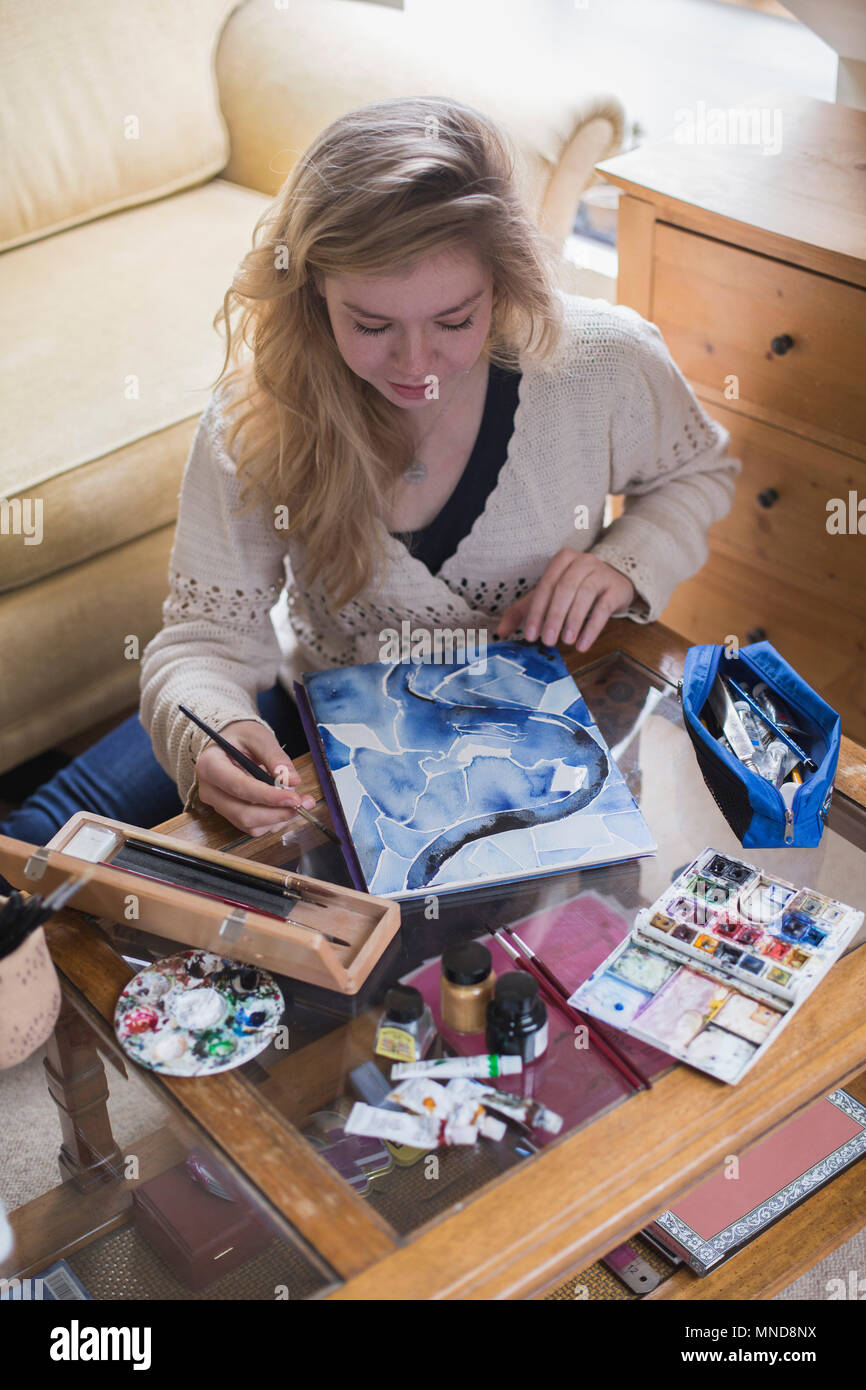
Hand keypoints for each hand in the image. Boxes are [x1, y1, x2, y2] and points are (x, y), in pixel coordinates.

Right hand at [195, 720, 315, 835]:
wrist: (229, 745)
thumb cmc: (241, 738)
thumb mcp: (258, 736)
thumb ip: (276, 757)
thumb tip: (293, 780)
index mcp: (210, 766)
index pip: (239, 787)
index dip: (268, 796)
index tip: (293, 798)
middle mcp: (210, 790)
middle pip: (244, 814)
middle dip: (277, 813)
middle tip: (303, 803)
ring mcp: (218, 806)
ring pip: (250, 825)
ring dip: (278, 818)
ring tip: (296, 800)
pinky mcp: (230, 815)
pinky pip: (254, 827)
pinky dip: (273, 820)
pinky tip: (282, 805)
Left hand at [495, 550, 634, 652]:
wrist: (614, 582)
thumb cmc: (575, 590)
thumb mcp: (549, 596)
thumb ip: (524, 610)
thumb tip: (501, 632)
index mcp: (562, 560)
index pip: (546, 585)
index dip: (536, 611)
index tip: (530, 636)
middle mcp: (583, 561)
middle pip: (565, 588)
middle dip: (554, 616)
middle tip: (548, 641)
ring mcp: (602, 573)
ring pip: (585, 595)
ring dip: (573, 621)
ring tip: (566, 641)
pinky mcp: (616, 588)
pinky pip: (604, 607)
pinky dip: (592, 628)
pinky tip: (583, 644)